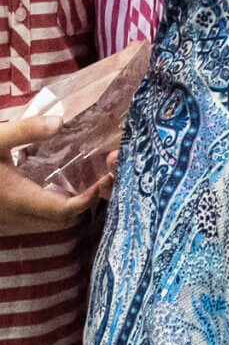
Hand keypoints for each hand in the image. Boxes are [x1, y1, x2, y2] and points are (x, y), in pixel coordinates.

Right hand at [0, 112, 110, 234]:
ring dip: (66, 207)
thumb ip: (26, 131)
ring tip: (81, 179)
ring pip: (46, 223)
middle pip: (61, 221)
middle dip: (84, 203)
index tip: (102, 179)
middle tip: (98, 178)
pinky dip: (47, 208)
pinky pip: (31, 220)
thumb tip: (61, 120)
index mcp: (18, 198)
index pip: (65, 211)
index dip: (88, 198)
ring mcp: (5, 221)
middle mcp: (14, 216)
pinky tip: (50, 185)